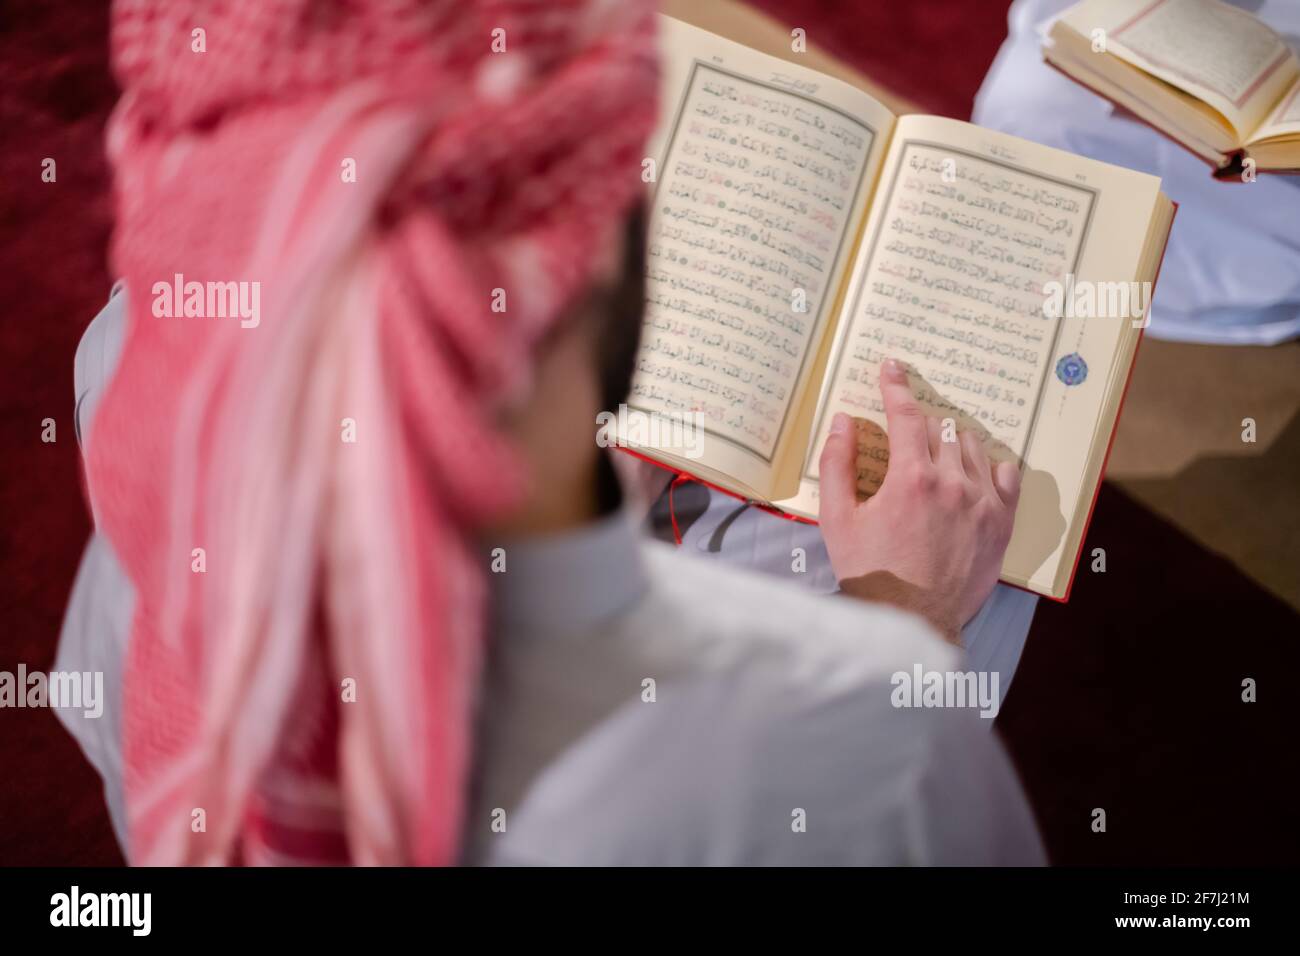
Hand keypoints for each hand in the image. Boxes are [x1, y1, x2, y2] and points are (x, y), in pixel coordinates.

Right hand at [818, 359, 1021, 641]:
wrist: (911, 623)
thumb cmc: (870, 573)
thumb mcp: (838, 520)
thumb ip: (837, 465)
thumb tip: (842, 422)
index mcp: (911, 478)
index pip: (906, 415)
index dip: (896, 387)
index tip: (892, 368)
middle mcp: (952, 483)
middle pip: (941, 428)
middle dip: (920, 423)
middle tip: (907, 434)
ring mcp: (983, 503)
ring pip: (973, 447)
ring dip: (953, 443)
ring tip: (936, 458)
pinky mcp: (1002, 524)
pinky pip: (1007, 475)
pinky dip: (991, 467)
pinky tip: (974, 474)